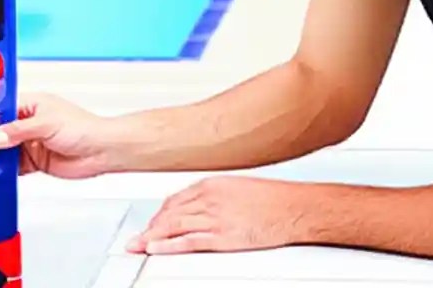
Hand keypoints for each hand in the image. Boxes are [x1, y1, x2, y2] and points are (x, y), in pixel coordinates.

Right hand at [0, 92, 119, 179]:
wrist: (102, 151)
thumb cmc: (83, 128)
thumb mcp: (46, 124)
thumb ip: (18, 132)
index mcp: (31, 105)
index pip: (1, 108)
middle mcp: (28, 123)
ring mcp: (31, 143)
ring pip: (4, 150)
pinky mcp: (35, 162)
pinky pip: (14, 166)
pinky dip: (4, 170)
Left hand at [127, 176, 306, 253]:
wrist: (294, 208)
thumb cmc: (274, 198)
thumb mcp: (238, 187)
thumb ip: (216, 195)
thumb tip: (201, 205)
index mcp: (211, 184)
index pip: (175, 199)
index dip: (160, 213)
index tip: (152, 222)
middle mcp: (208, 198)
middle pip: (169, 213)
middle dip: (151, 227)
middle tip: (138, 237)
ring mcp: (214, 218)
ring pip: (173, 227)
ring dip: (152, 237)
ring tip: (138, 245)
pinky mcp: (222, 237)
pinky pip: (188, 242)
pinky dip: (168, 245)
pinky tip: (155, 248)